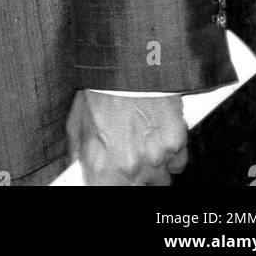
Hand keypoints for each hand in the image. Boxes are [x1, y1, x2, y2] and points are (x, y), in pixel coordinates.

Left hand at [65, 90, 187, 185]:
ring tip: (143, 140)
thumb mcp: (76, 121)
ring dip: (153, 166)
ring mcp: (156, 158)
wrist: (127, 61)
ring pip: (161, 179)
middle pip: (138, 191)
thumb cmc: (101, 89)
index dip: (110, 186)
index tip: (112, 180)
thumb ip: (78, 154)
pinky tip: (158, 132)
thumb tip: (78, 169)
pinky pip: (178, 161)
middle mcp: (131, 168)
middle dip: (134, 179)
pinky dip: (171, 152)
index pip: (106, 194)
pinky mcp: (176, 144)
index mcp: (102, 167)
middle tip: (128, 158)